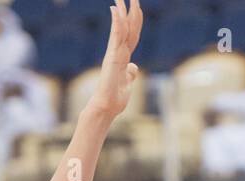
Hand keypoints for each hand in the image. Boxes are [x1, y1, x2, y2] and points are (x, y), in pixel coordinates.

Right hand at [88, 0, 143, 118]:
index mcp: (123, 57)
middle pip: (127, 28)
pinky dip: (116, 22)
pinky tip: (115, 9)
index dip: (135, 21)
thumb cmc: (115, 99)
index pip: (131, 35)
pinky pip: (115, 36)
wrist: (106, 107)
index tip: (137, 7)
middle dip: (131, 11)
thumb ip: (130, 74)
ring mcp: (114, 53)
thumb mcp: (127, 84)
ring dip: (123, 12)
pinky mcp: (112, 57)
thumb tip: (134, 68)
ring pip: (121, 28)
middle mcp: (118, 52)